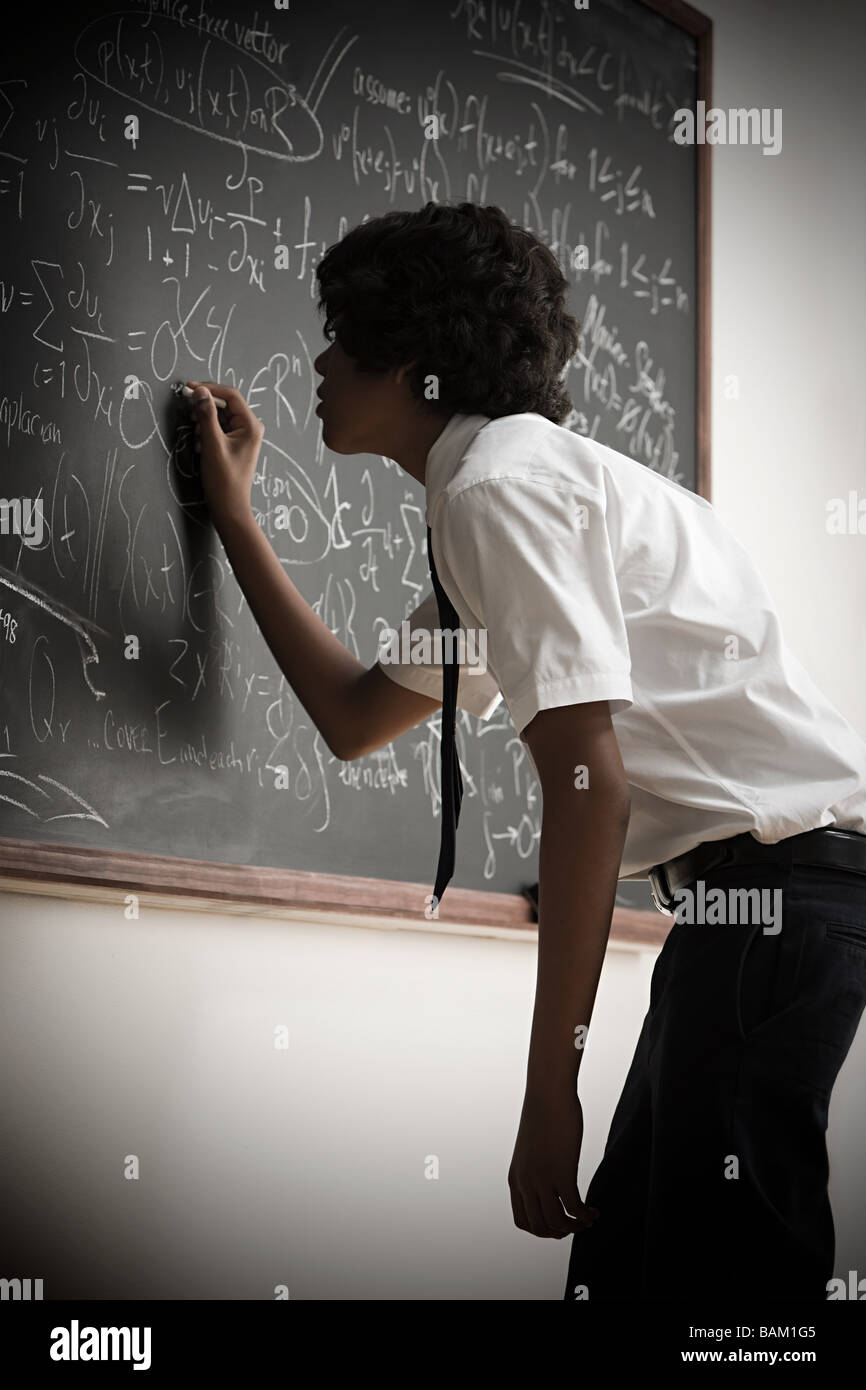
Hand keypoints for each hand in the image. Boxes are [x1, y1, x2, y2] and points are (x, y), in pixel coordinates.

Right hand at [187, 380, 264, 521]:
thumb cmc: (224, 479)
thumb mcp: (212, 444)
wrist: (229, 507)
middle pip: (224, 405)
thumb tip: (200, 391)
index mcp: (251, 425)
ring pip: (219, 418)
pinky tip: (201, 446)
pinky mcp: (234, 445)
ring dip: (204, 424)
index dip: (209, 388)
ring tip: (198, 439)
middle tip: (190, 417)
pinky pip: (218, 430)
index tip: (189, 388)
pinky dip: (207, 434)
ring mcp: (243, 437)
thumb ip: (206, 415)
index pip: (230, 395)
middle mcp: (250, 428)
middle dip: (205, 410)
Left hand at [508, 1089, 598, 1238]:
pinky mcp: (561, 1173)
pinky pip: (574, 1209)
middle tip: (575, 1225)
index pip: (522, 1221)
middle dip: (559, 1233)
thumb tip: (548, 1173)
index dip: (541, 1230)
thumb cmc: (543, 1114)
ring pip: (557, 1224)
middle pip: (539, 1227)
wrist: (547, 1093)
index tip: (557, 1224)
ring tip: (587, 1220)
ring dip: (575, 1227)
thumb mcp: (532, 1147)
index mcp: (515, 1178)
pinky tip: (594, 1211)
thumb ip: (535, 1166)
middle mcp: (525, 1183)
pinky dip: (586, 1216)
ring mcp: (542, 1180)